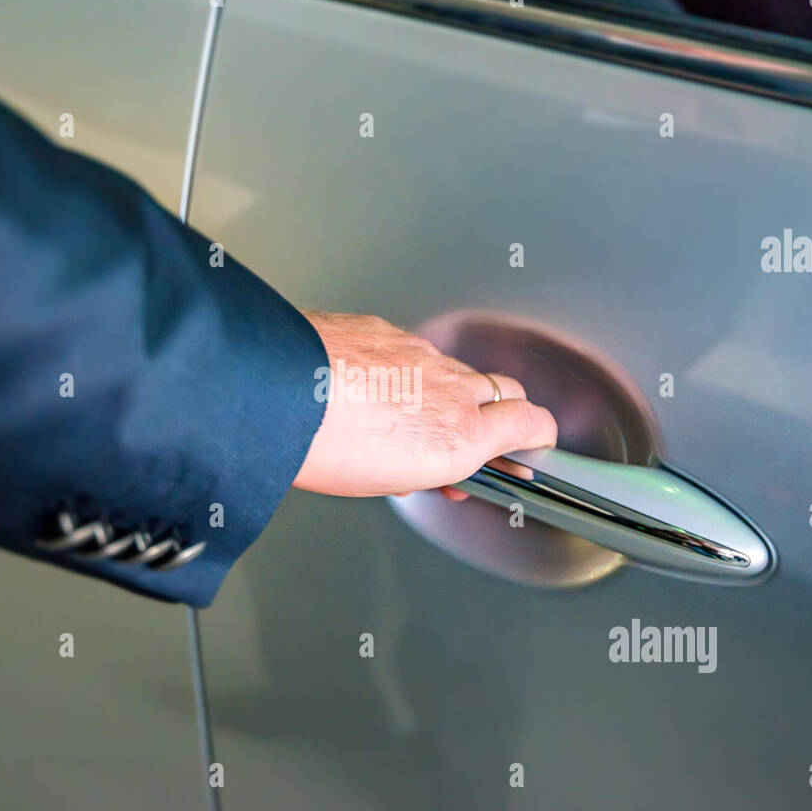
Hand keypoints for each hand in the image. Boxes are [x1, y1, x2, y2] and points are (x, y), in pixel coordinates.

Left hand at [292, 311, 557, 497]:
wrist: (274, 393)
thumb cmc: (323, 445)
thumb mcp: (390, 481)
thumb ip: (428, 469)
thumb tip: (437, 471)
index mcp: (459, 434)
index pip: (529, 421)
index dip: (537, 433)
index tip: (534, 443)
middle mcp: (448, 386)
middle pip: (500, 389)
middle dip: (496, 411)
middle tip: (471, 439)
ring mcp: (416, 351)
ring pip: (451, 369)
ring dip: (442, 392)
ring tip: (405, 423)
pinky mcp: (380, 329)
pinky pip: (405, 349)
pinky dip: (399, 369)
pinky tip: (368, 389)